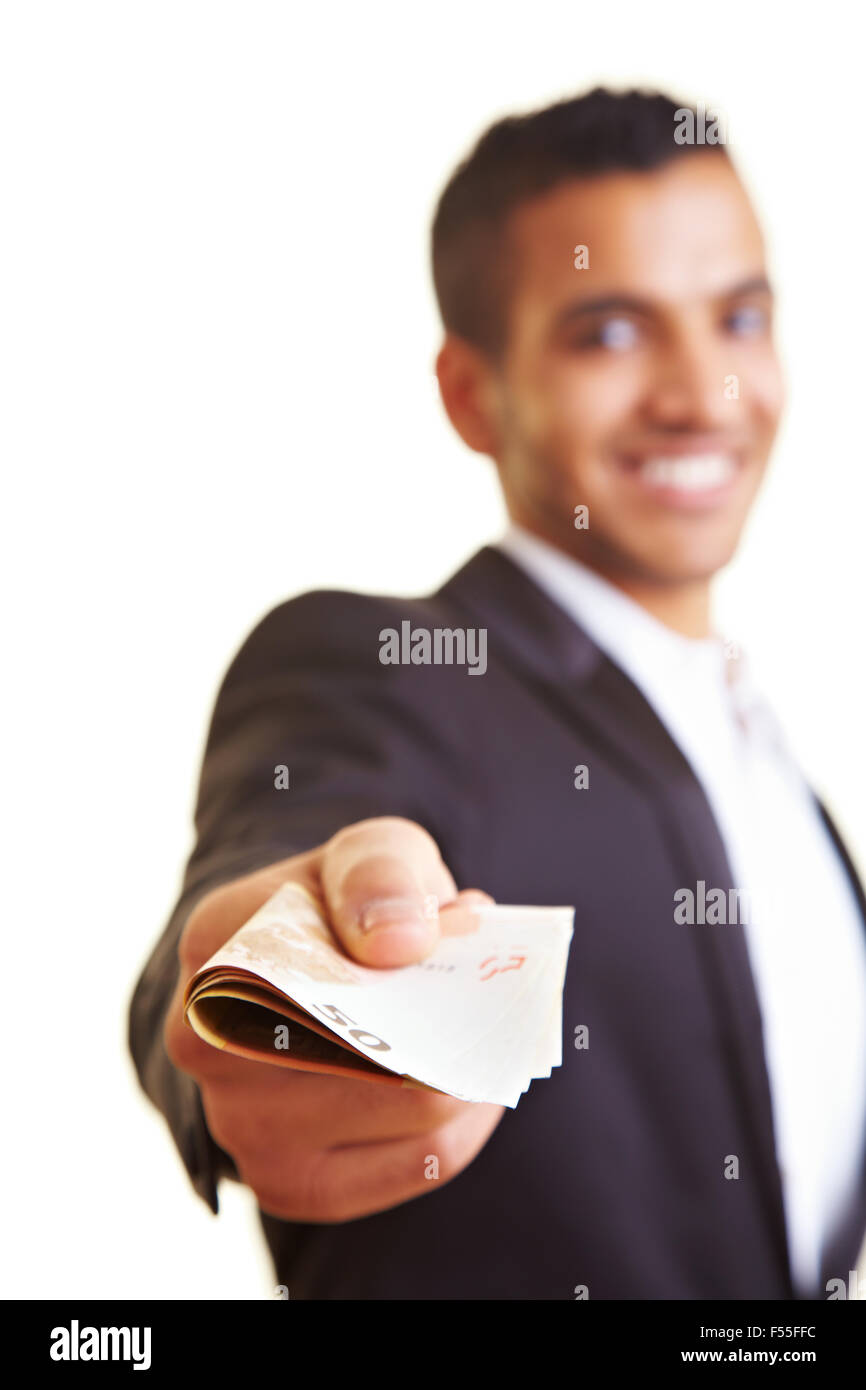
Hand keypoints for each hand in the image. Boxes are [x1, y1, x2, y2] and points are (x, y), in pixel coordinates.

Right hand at [164, 816, 504, 1221]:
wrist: (306, 977)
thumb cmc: (343, 909)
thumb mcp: (367, 852)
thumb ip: (381, 873)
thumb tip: (400, 942)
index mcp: (216, 945)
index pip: (322, 962)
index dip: (412, 945)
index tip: (462, 920)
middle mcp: (205, 1044)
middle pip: (378, 1049)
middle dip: (456, 1017)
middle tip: (494, 985)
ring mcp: (238, 1125)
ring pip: (413, 1112)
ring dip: (472, 1065)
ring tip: (484, 1025)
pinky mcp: (287, 1185)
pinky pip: (420, 1162)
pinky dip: (466, 1120)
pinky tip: (468, 1081)